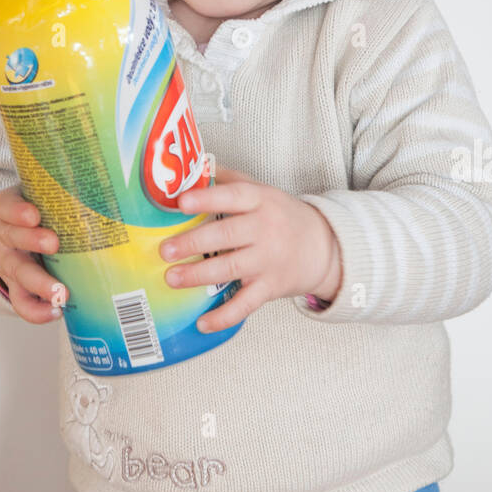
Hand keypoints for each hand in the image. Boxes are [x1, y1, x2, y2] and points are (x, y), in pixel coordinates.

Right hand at [0, 187, 64, 324]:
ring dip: (39, 282)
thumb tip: (109, 195)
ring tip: (60, 292)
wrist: (10, 233)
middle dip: (32, 241)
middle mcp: (5, 235)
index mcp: (8, 209)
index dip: (18, 210)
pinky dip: (36, 310)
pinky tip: (55, 312)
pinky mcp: (14, 286)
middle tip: (53, 243)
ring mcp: (9, 262)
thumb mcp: (39, 197)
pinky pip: (21, 301)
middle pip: (13, 237)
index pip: (7, 205)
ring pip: (18, 272)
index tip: (34, 215)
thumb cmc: (36, 211)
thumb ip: (64, 194)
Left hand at [158, 166, 342, 332]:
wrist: (325, 247)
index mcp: (261, 201)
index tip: (181, 202)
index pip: (233, 196)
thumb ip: (231, 180)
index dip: (207, 199)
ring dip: (199, 275)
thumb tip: (195, 168)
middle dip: (194, 242)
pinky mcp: (271, 287)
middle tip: (165, 249)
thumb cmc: (283, 216)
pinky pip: (246, 304)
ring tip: (172, 278)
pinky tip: (202, 323)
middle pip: (227, 235)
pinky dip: (224, 316)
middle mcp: (265, 229)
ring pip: (231, 268)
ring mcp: (268, 260)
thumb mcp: (263, 191)